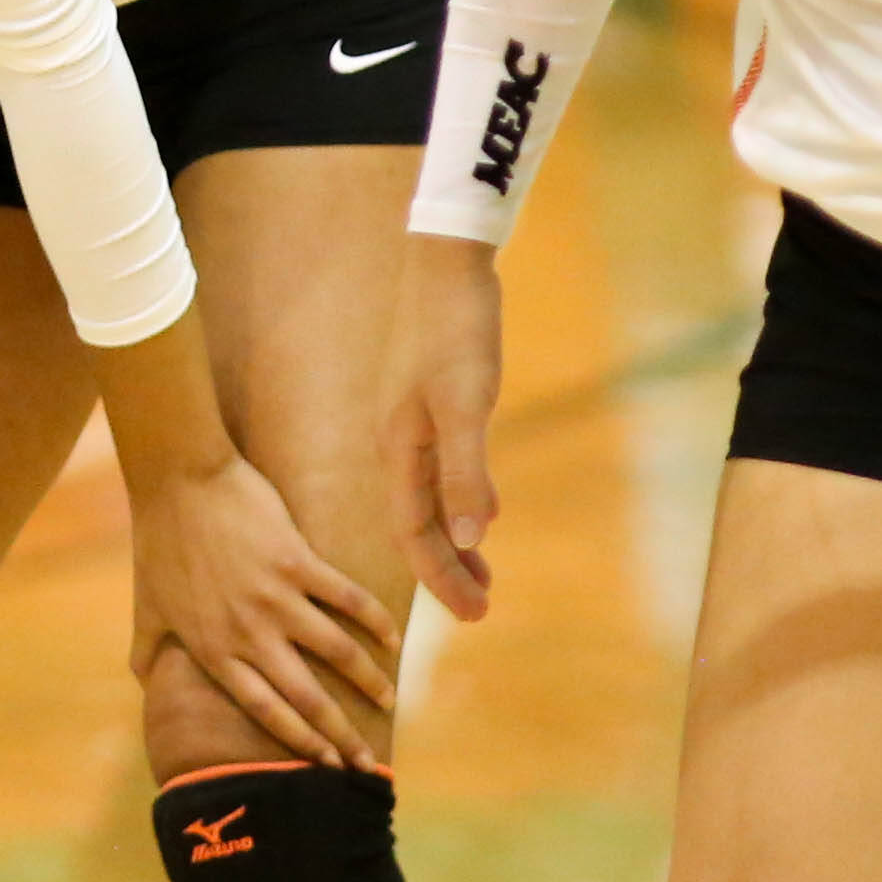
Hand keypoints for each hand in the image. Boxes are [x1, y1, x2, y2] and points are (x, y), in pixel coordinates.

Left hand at [126, 446, 400, 770]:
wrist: (178, 480)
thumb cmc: (159, 541)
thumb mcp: (146, 606)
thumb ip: (149, 651)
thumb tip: (143, 683)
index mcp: (213, 650)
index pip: (266, 712)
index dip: (302, 743)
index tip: (328, 767)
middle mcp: (248, 633)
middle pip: (307, 697)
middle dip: (343, 734)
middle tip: (369, 763)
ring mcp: (274, 598)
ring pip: (336, 653)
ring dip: (368, 681)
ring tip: (388, 699)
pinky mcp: (296, 561)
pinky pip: (347, 599)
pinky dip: (374, 620)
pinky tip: (391, 638)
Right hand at [380, 234, 505, 624]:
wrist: (447, 264)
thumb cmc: (456, 331)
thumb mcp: (465, 404)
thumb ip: (464, 472)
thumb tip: (469, 537)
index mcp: (400, 452)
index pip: (416, 535)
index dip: (442, 579)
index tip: (472, 616)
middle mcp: (399, 447)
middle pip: (418, 526)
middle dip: (447, 570)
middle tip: (480, 610)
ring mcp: (413, 428)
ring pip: (429, 502)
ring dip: (454, 541)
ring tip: (482, 575)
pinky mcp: (431, 408)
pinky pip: (440, 476)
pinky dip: (459, 504)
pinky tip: (480, 513)